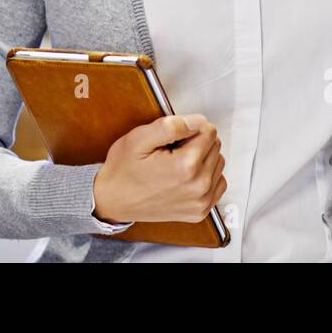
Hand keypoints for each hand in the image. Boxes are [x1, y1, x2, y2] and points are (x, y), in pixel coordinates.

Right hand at [92, 114, 226, 224]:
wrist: (113, 200)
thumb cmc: (123, 170)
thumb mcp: (139, 138)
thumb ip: (171, 126)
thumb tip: (197, 121)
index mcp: (185, 166)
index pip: (208, 131)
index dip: (189, 127)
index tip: (173, 137)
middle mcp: (198, 186)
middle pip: (215, 146)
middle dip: (196, 141)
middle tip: (171, 149)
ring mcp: (200, 202)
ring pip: (218, 163)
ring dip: (202, 158)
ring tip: (176, 162)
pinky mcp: (199, 211)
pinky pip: (218, 183)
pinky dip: (206, 175)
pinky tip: (186, 176)